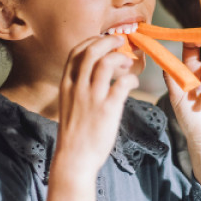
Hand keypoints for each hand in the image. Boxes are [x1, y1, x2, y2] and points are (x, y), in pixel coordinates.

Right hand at [54, 34, 139, 179]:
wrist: (74, 159)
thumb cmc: (74, 134)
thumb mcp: (68, 105)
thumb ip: (77, 88)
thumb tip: (93, 74)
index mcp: (66, 85)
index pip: (75, 53)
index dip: (91, 41)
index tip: (103, 40)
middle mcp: (77, 88)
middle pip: (91, 52)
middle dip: (108, 41)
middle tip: (120, 41)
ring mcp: (92, 98)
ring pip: (106, 63)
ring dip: (120, 57)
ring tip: (128, 62)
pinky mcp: (107, 109)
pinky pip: (122, 84)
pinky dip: (131, 79)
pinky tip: (134, 83)